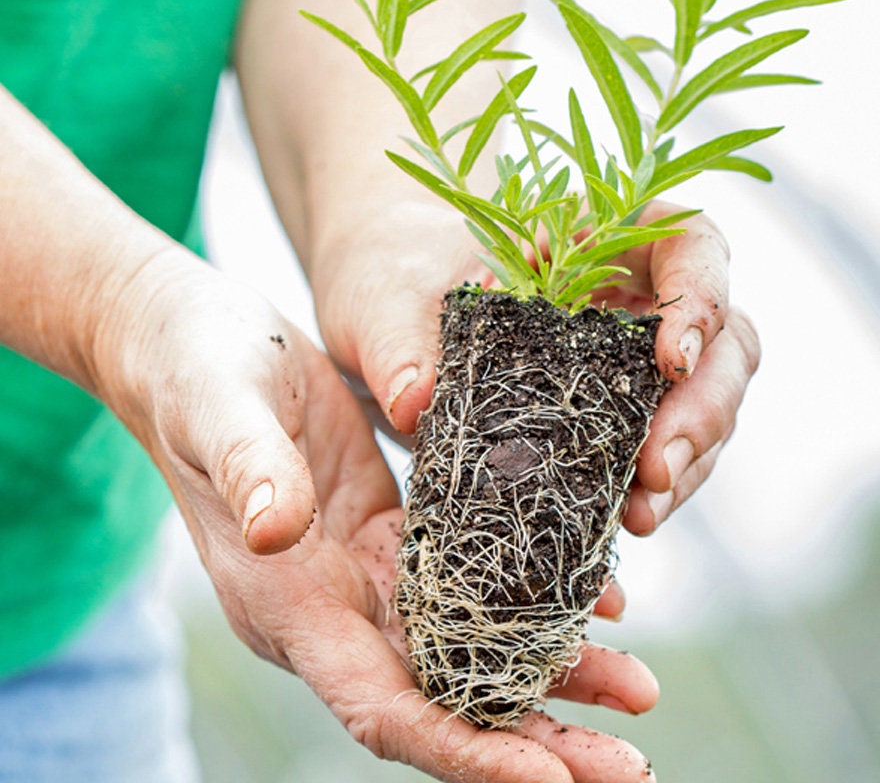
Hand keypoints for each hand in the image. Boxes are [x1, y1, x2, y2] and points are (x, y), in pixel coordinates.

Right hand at [89, 249, 657, 781]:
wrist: (202, 348)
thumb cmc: (199, 376)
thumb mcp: (221, 411)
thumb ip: (250, 470)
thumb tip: (276, 531)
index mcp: (287, 601)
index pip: (379, 704)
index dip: (462, 748)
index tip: (548, 779)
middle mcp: (333, 606)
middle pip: (441, 697)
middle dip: (533, 737)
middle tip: (631, 766)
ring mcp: (366, 572)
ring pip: (467, 645)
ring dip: (549, 675)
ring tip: (635, 687)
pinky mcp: (392, 531)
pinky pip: (469, 582)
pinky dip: (529, 601)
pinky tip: (591, 602)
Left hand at [311, 200, 759, 540]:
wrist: (381, 315)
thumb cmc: (391, 282)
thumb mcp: (385, 301)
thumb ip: (401, 343)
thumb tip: (414, 405)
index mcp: (601, 237)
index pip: (689, 245)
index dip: (702, 297)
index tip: (675, 358)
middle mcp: (632, 299)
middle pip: (719, 345)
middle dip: (701, 411)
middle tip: (658, 470)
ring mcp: (630, 362)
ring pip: (699, 410)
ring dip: (683, 467)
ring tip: (638, 516)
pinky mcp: (610, 418)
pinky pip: (654, 454)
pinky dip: (646, 492)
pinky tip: (621, 525)